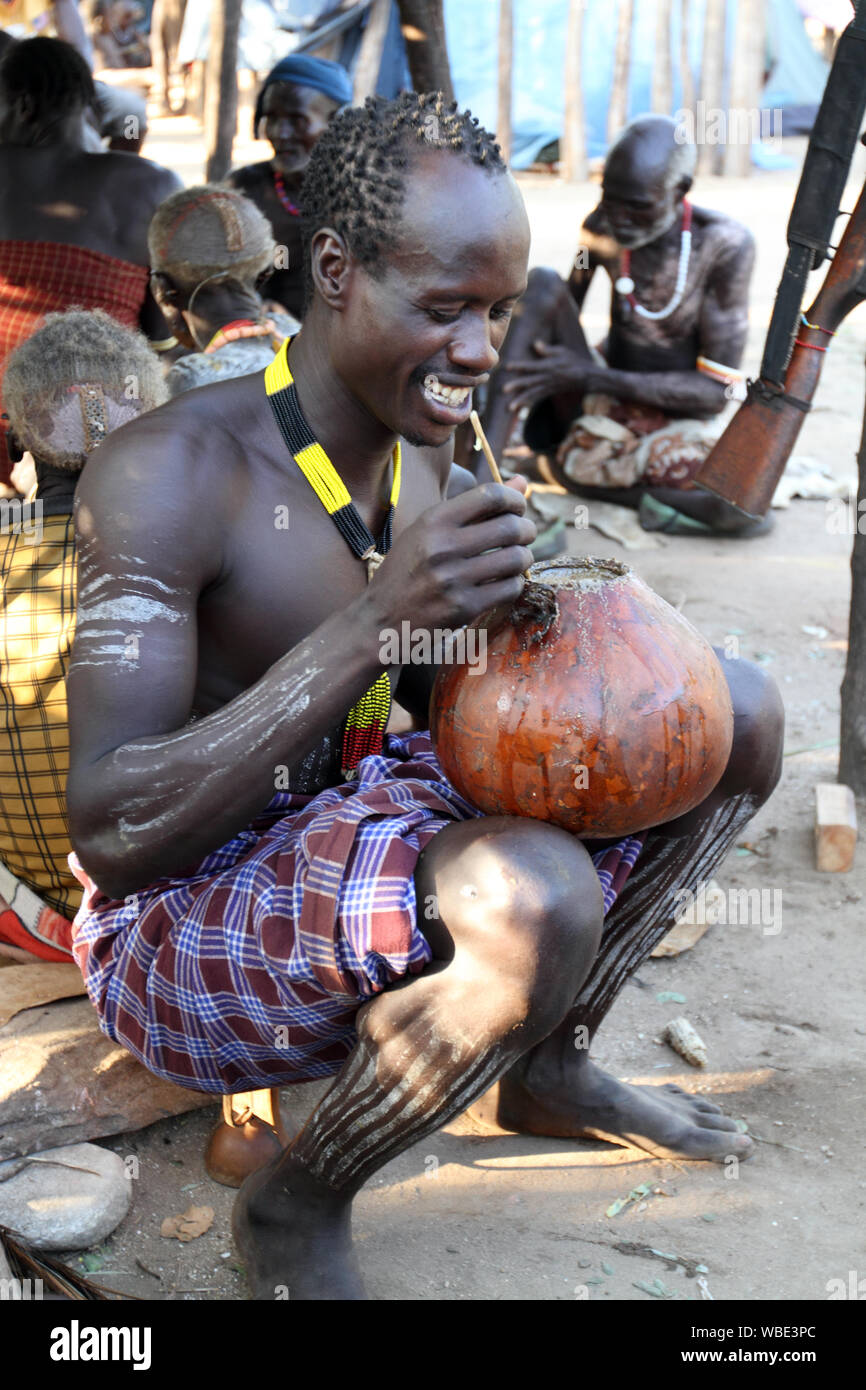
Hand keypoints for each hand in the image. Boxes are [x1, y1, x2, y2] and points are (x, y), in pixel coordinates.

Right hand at [368, 482, 535, 631]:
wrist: (379, 620)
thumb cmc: (405, 571)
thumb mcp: (427, 531)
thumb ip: (473, 507)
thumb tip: (521, 481)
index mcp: (432, 521)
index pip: (490, 496)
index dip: (515, 499)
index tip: (518, 507)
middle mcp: (443, 547)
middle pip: (510, 527)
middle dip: (527, 529)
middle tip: (525, 535)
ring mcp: (454, 579)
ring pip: (516, 559)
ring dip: (524, 557)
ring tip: (516, 559)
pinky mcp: (464, 608)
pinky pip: (510, 588)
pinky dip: (514, 583)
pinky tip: (504, 582)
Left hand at [502, 340, 596, 413]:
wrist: (587, 377)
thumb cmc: (574, 361)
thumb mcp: (562, 351)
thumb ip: (547, 349)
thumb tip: (535, 343)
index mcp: (549, 366)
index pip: (531, 366)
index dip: (519, 366)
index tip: (507, 367)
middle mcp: (547, 378)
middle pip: (529, 382)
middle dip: (517, 386)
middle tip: (504, 389)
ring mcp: (549, 387)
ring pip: (533, 394)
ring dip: (521, 400)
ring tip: (509, 407)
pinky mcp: (551, 392)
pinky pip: (538, 399)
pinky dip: (528, 404)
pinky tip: (519, 408)